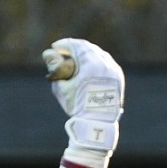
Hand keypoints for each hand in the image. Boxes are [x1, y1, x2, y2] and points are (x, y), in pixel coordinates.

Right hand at [42, 37, 123, 164]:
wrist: (97, 123)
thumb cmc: (77, 106)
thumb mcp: (61, 87)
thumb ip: (55, 68)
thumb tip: (49, 54)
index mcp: (91, 64)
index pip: (77, 46)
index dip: (64, 44)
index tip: (55, 47)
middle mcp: (105, 64)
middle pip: (88, 48)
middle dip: (75, 47)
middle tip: (64, 51)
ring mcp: (113, 70)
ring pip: (98, 54)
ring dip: (86, 53)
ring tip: (75, 58)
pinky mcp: (118, 77)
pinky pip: (106, 63)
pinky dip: (96, 61)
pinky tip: (89, 65)